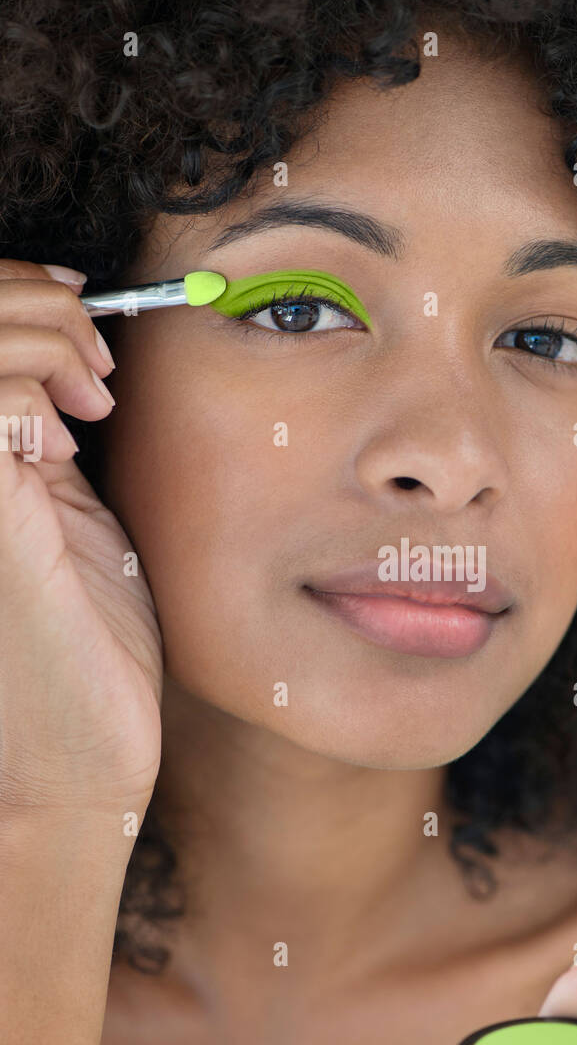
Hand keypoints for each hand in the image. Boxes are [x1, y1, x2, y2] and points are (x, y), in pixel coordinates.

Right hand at [0, 260, 162, 833]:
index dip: (12, 288)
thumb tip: (59, 354)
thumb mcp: (65, 511)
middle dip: (30, 302)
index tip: (84, 308)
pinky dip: (25, 381)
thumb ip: (42, 432)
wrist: (83, 755)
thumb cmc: (85, 645)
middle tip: (97, 361)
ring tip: (92, 396)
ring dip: (37, 336)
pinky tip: (65, 440)